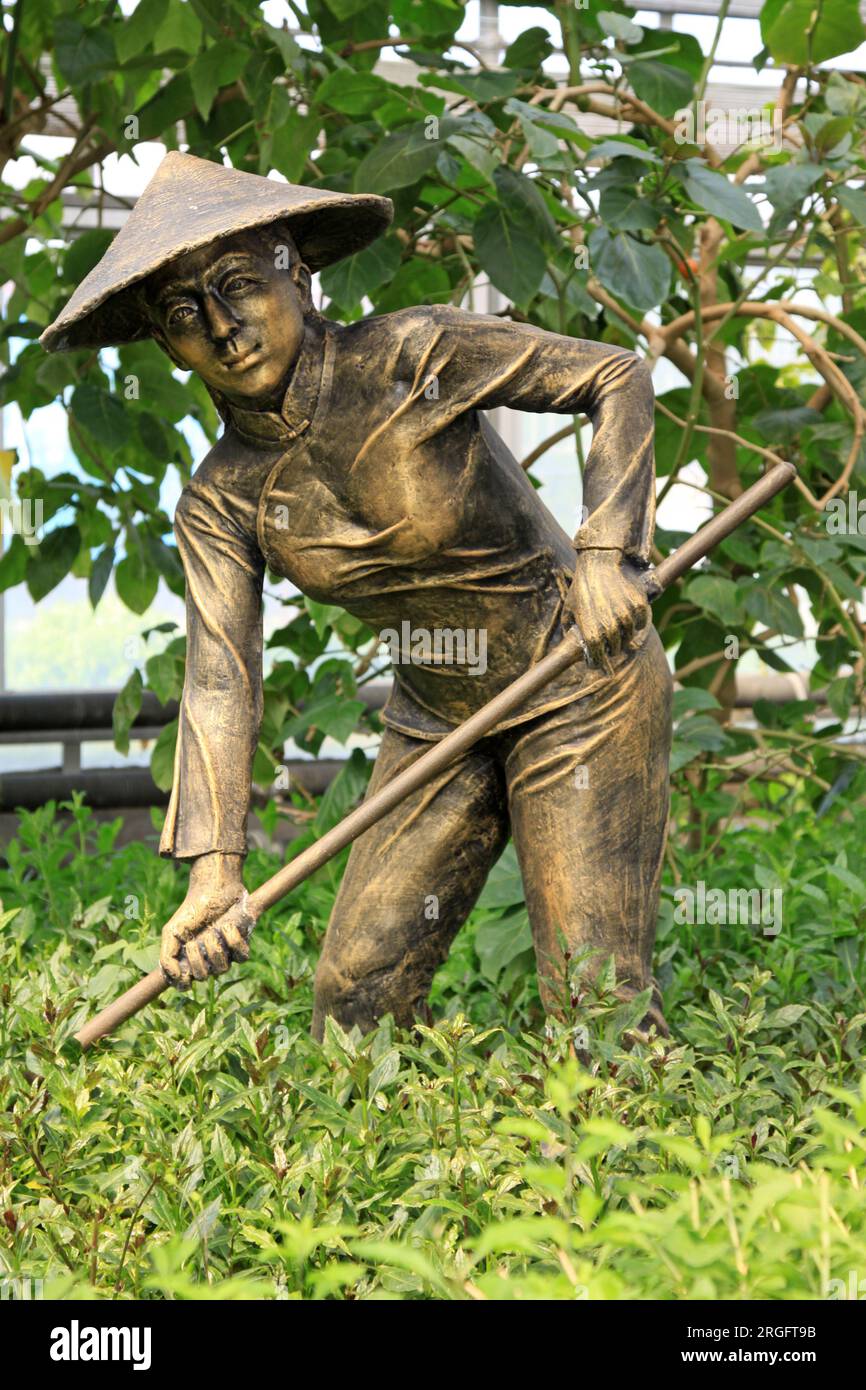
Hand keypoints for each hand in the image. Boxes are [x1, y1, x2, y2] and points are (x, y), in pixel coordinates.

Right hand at [160, 852, 250, 988]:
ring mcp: (224, 953)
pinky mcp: (241, 944)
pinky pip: (242, 957)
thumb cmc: (192, 910)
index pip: (184, 984)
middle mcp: (206, 959)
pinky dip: (234, 941)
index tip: (182, 973)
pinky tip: (228, 927)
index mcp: (188, 959)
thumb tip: (176, 977)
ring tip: (213, 931)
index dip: (183, 983)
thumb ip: (167, 956)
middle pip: (202, 977)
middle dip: (197, 958)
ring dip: (215, 948)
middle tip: (195, 941)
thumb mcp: (171, 931)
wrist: (213, 889)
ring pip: (222, 969)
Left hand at [563, 549, 648, 673]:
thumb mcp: (569, 609)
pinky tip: (629, 616)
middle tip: (608, 641)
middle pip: (616, 650)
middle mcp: (611, 629)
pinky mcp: (639, 606)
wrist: (599, 563)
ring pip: (629, 637)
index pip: (598, 660)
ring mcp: (627, 618)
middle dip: (611, 647)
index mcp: (592, 633)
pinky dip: (637, 622)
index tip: (597, 660)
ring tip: (618, 626)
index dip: (597, 662)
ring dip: (624, 635)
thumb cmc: (581, 587)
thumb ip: (569, 628)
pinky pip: (641, 623)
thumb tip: (571, 640)